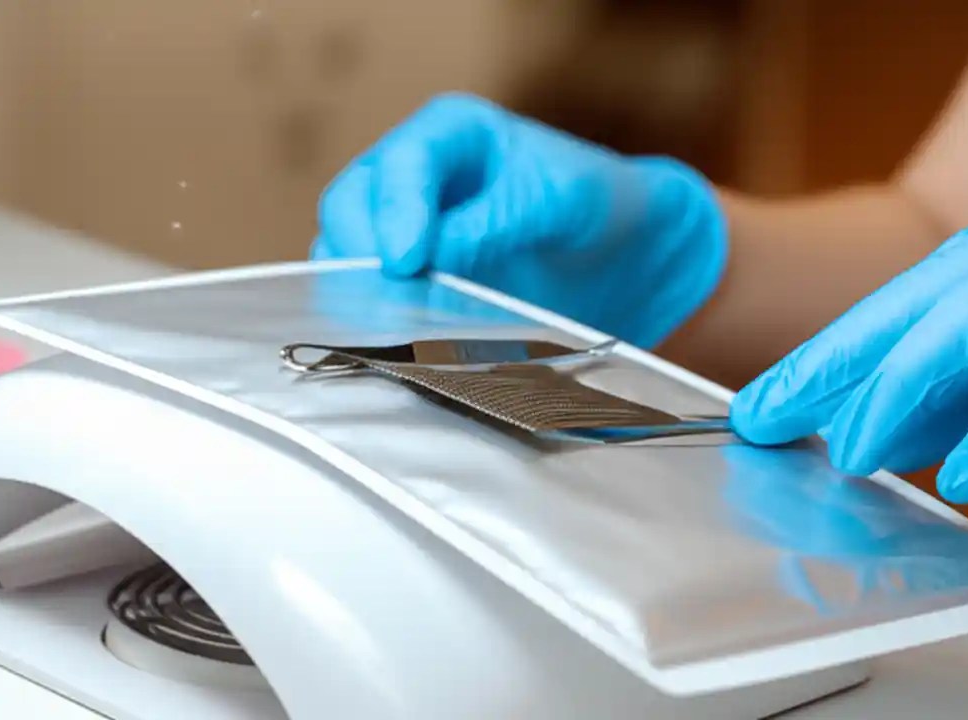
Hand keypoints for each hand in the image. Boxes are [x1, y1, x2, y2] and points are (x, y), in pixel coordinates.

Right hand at [311, 93, 726, 347]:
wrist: (623, 257)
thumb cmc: (595, 207)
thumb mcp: (560, 202)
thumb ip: (495, 223)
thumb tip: (429, 258)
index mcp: (449, 136)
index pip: (401, 164)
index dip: (396, 211)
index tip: (406, 262)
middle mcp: (410, 179)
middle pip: (349, 208)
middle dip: (361, 254)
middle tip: (390, 300)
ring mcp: (399, 234)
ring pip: (343, 260)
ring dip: (358, 296)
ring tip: (394, 329)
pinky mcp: (403, 287)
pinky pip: (365, 303)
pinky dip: (374, 325)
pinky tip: (400, 348)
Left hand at [731, 182, 967, 503]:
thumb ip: (964, 380)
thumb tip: (881, 439)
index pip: (892, 309)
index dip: (820, 361)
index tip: (759, 409)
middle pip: (912, 308)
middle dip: (829, 370)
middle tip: (764, 424)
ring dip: (901, 391)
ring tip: (850, 452)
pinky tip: (963, 475)